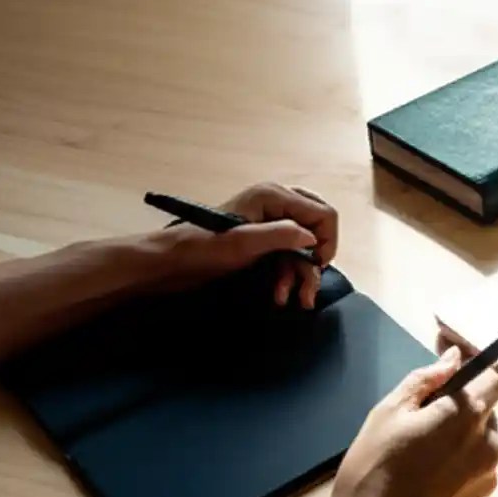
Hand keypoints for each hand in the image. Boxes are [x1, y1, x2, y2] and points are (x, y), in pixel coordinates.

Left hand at [146, 182, 338, 306]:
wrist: (171, 263)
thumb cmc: (203, 249)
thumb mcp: (244, 243)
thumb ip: (282, 235)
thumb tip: (313, 239)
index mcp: (274, 196)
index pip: (323, 214)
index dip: (326, 241)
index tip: (317, 266)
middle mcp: (276, 204)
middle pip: (318, 228)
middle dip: (317, 258)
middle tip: (311, 283)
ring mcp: (270, 222)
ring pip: (304, 247)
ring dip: (302, 274)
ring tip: (298, 299)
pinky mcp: (262, 240)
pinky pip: (289, 255)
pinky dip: (288, 275)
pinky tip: (281, 294)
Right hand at [321, 347, 497, 496]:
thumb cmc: (373, 469)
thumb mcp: (388, 412)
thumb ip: (426, 379)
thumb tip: (454, 358)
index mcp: (467, 415)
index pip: (493, 380)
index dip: (472, 378)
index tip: (445, 387)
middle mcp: (488, 444)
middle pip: (488, 412)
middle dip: (463, 410)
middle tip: (422, 425)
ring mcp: (488, 476)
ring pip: (483, 442)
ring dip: (463, 440)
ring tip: (422, 458)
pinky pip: (478, 470)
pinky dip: (461, 467)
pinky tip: (428, 481)